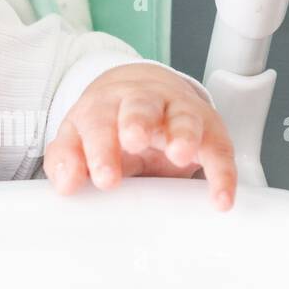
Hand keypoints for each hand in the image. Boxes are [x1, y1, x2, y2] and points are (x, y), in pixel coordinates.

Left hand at [46, 63, 236, 208]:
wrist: (142, 91)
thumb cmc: (108, 122)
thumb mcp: (79, 136)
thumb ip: (66, 159)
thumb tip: (67, 184)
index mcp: (106, 105)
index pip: (99, 122)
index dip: (101, 148)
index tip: (105, 178)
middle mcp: (143, 102)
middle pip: (140, 107)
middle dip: (137, 123)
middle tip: (134, 141)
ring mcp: (178, 112)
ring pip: (184, 117)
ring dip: (184, 135)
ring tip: (180, 155)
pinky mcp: (208, 128)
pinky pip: (219, 149)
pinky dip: (222, 173)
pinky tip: (220, 196)